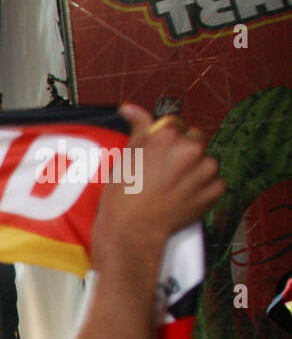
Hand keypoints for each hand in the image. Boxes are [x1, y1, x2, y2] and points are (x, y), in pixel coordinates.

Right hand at [92, 105, 223, 266]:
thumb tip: (130, 108)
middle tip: (163, 170)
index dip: (165, 138)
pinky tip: (182, 195)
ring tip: (172, 185)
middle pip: (194, 138)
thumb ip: (138, 127)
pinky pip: (213, 181)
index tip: (156, 153)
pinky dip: (201, 186)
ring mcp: (207, 169)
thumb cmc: (123, 194)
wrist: (132, 230)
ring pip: (205, 159)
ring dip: (194, 168)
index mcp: (168, 135)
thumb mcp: (126, 156)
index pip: (175, 123)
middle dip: (183, 150)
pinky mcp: (216, 189)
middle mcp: (192, 148)